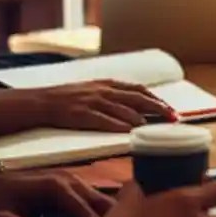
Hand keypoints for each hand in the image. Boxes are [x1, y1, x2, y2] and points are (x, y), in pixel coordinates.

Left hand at [0, 171, 116, 216]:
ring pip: (101, 199)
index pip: (84, 210)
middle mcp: (69, 180)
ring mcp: (73, 179)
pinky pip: (94, 198)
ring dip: (113, 216)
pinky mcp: (73, 184)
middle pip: (101, 200)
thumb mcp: (2, 215)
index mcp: (55, 188)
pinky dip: (104, 212)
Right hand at [38, 80, 171, 131]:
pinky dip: (119, 126)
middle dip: (158, 109)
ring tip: (155, 127)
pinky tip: (130, 132)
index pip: (139, 90)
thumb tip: (136, 105)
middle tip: (173, 119)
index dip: (157, 99)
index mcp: (107, 84)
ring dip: (142, 119)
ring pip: (123, 110)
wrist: (42, 102)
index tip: (170, 109)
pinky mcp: (82, 114)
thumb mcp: (93, 90)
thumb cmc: (68, 99)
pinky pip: (104, 120)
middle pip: (137, 98)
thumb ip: (113, 96)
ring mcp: (93, 102)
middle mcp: (103, 91)